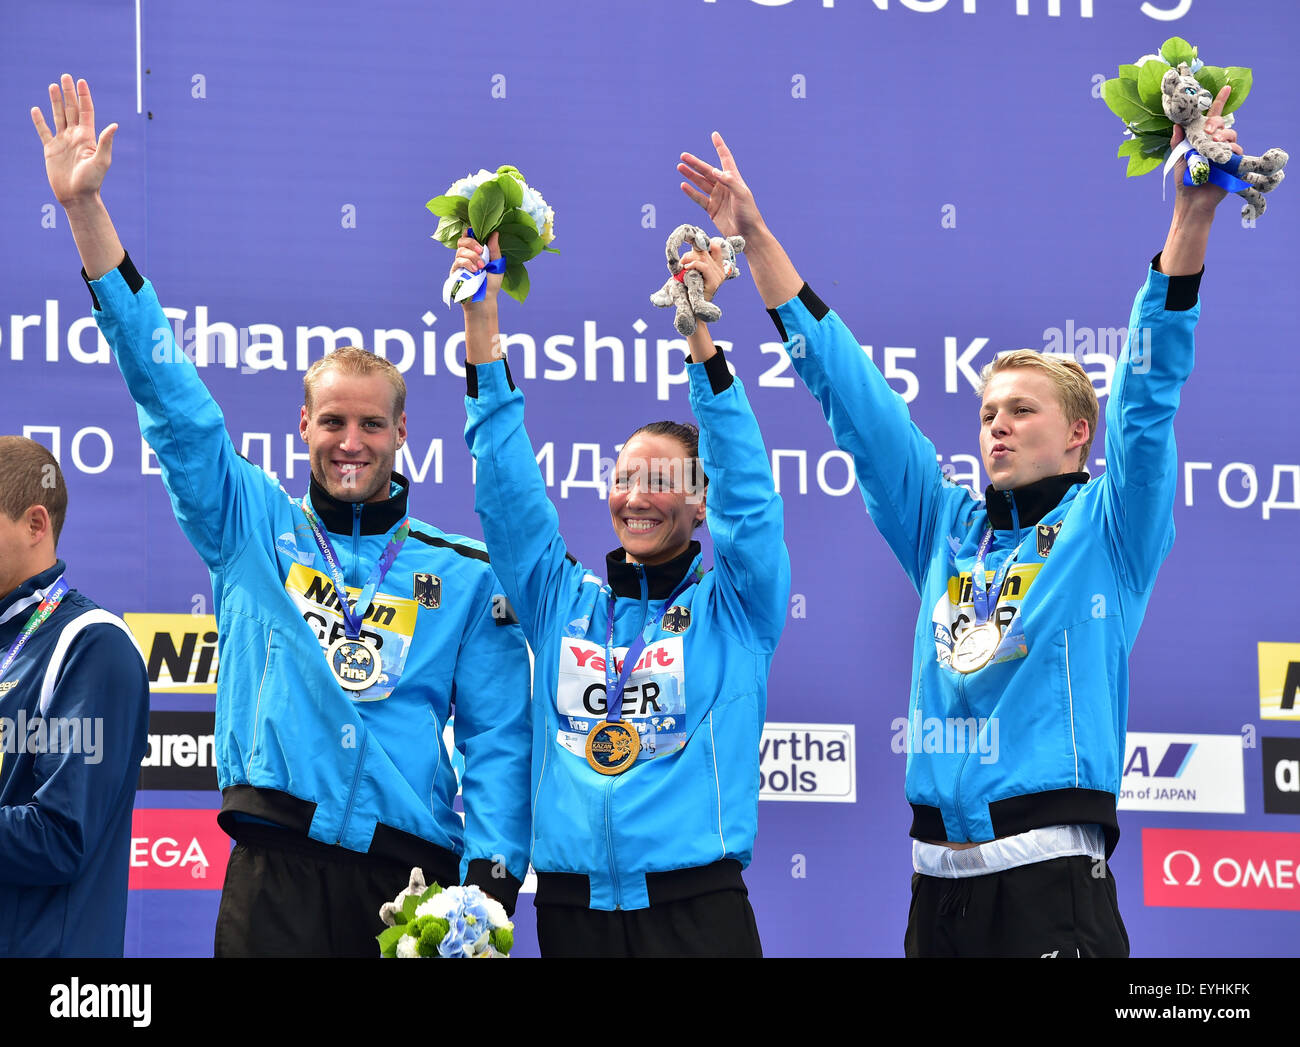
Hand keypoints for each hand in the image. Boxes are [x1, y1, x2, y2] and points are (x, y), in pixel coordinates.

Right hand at [32, 75, 116, 206]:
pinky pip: (44, 132)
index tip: (81, 81)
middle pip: (71, 110)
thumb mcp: (101, 161)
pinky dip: (39, 121)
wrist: (77, 197)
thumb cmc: (92, 182)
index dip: (83, 96)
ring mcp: (62, 142)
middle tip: (65, 76)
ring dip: (55, 102)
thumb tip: (114, 125)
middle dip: (69, 93)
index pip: (86, 111)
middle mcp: (75, 137)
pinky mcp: (50, 150)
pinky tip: (36, 110)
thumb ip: (105, 142)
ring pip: (58, 117)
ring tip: (53, 86)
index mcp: (88, 137)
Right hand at [454, 231, 501, 307]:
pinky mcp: (455, 272)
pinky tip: (475, 270)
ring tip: (481, 266)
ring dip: (472, 255)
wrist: (485, 300)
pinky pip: (458, 261)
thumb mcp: (497, 265)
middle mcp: (466, 255)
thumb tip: (495, 233)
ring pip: (460, 250)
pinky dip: (467, 263)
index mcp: (476, 252)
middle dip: (472, 242)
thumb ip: (494, 250)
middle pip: (462, 240)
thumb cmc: (492, 284)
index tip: (478, 233)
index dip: (471, 232)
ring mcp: (460, 263)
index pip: (469, 236)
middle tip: (481, 251)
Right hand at [678, 132, 765, 239]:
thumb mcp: (742, 195)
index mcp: (733, 179)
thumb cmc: (749, 213)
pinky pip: (699, 198)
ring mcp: (717, 198)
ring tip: (679, 167)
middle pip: (707, 171)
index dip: (719, 146)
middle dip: (695, 163)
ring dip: (690, 175)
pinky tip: (683, 186)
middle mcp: (724, 186)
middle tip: (683, 156)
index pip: (725, 158)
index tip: (714, 135)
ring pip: (701, 183)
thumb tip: (714, 171)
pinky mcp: (712, 209)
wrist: (747, 234)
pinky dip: (691, 192)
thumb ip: (729, 181)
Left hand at [681, 241, 726, 300]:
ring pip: (703, 257)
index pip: (715, 247)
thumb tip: (686, 251)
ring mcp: (719, 275)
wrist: (693, 310)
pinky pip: (704, 266)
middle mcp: (720, 269)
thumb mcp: (691, 273)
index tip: (691, 240)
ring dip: (689, 259)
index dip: (704, 242)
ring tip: (682, 266)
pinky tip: (686, 269)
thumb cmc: (689, 291)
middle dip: (690, 253)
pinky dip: (693, 264)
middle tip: (681, 261)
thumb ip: (692, 261)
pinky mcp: (715, 281)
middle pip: (705, 251)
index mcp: (717, 265)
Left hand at [1170, 85, 1237, 212]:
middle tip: (1209, 131)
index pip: (1212, 117)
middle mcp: (1216, 143)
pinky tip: (1223, 153)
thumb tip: (1176, 124)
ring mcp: (1225, 152)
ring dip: (1224, 136)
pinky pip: (1236, 150)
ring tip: (1215, 142)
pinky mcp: (1234, 162)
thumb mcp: (1178, 158)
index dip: (1219, 102)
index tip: (1226, 87)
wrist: (1192, 200)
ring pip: (1231, 135)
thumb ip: (1177, 141)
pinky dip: (1230, 150)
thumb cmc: (1184, 180)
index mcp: (1202, 138)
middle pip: (1222, 124)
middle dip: (1216, 124)